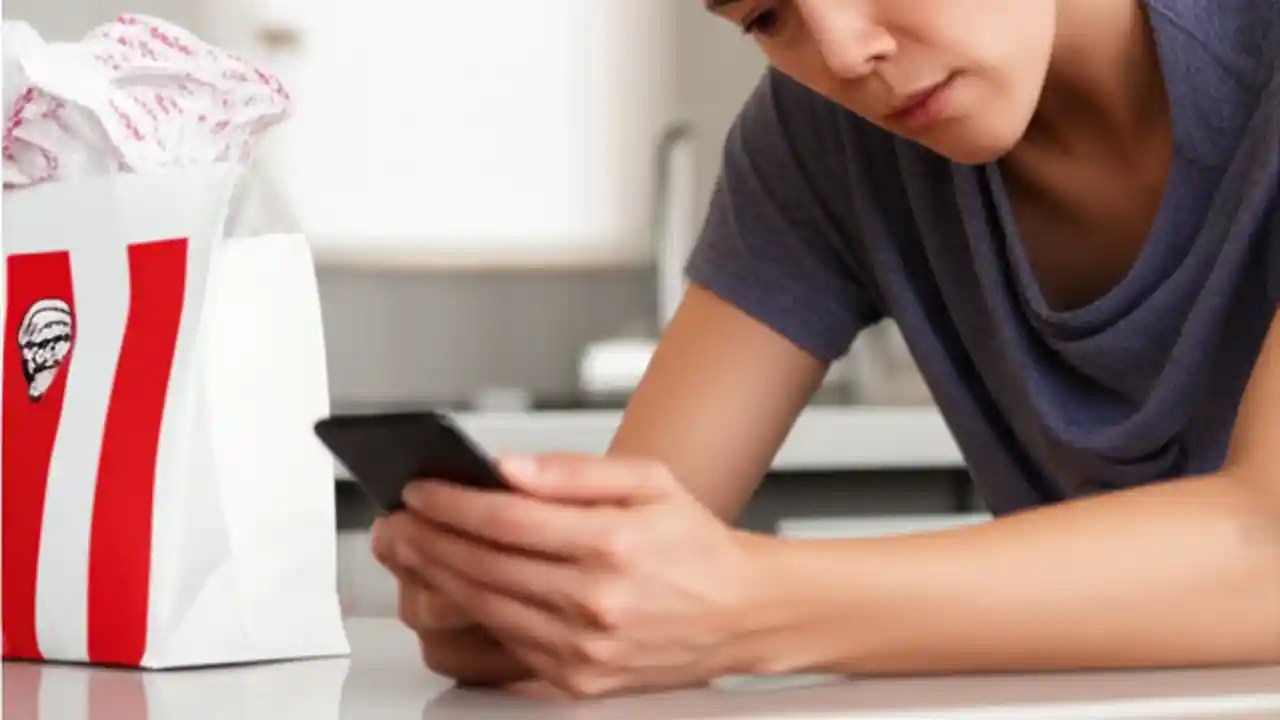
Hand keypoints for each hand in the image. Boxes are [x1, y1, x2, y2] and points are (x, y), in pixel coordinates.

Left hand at [390, 454, 777, 697]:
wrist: (741, 613)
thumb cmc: (694, 543)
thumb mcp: (649, 481)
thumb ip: (573, 471)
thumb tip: (506, 469)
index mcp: (614, 544)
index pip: (507, 520)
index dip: (452, 503)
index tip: (419, 489)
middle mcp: (597, 602)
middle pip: (484, 566)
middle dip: (428, 539)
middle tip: (395, 520)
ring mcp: (585, 648)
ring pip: (485, 608)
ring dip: (437, 576)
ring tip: (413, 549)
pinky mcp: (579, 679)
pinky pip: (506, 642)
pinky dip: (471, 613)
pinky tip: (454, 587)